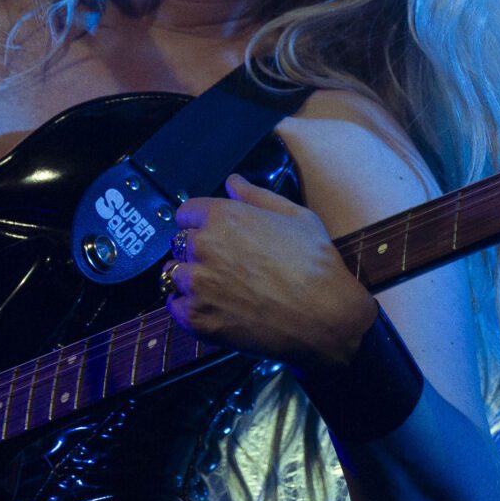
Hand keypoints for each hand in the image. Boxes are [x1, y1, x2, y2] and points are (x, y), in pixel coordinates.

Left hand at [166, 174, 379, 369]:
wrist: (324, 317)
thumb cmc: (315, 265)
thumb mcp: (296, 217)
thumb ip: (257, 196)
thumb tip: (232, 182)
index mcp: (223, 217)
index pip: (186, 213)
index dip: (200, 223)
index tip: (213, 235)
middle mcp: (203, 246)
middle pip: (180, 244)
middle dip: (198, 252)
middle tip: (225, 267)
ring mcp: (197, 284)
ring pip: (175, 275)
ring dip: (191, 280)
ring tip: (219, 291)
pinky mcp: (197, 318)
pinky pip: (175, 307)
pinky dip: (188, 308)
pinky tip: (213, 310)